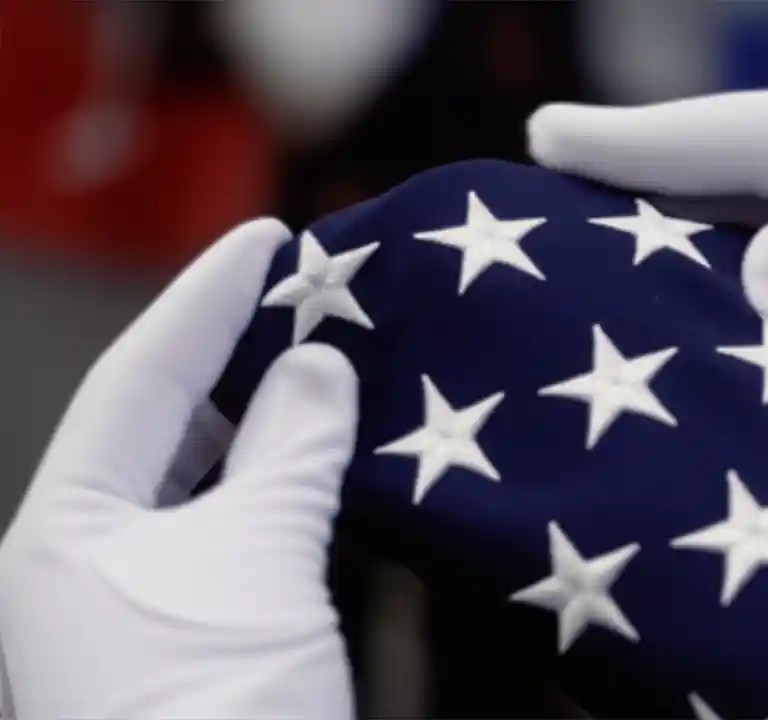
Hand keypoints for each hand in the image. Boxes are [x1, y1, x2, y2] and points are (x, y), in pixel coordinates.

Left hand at [0, 220, 356, 717]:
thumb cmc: (213, 715)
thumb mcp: (257, 563)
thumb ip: (292, 452)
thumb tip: (321, 363)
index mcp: (65, 530)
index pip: (140, 378)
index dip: (207, 298)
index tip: (269, 236)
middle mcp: (91, 559)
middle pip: (168, 425)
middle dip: (240, 355)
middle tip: (313, 294)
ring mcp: (146, 604)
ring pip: (209, 481)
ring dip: (273, 424)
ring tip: (335, 362)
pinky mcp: (203, 638)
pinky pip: (242, 533)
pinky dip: (290, 488)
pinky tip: (337, 460)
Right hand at [527, 73, 767, 504]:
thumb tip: (760, 277)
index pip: (753, 137)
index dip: (642, 143)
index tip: (545, 141)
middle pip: (737, 186)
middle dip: (638, 198)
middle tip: (533, 216)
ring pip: (755, 253)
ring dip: (675, 270)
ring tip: (582, 286)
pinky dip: (734, 333)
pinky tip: (690, 358)